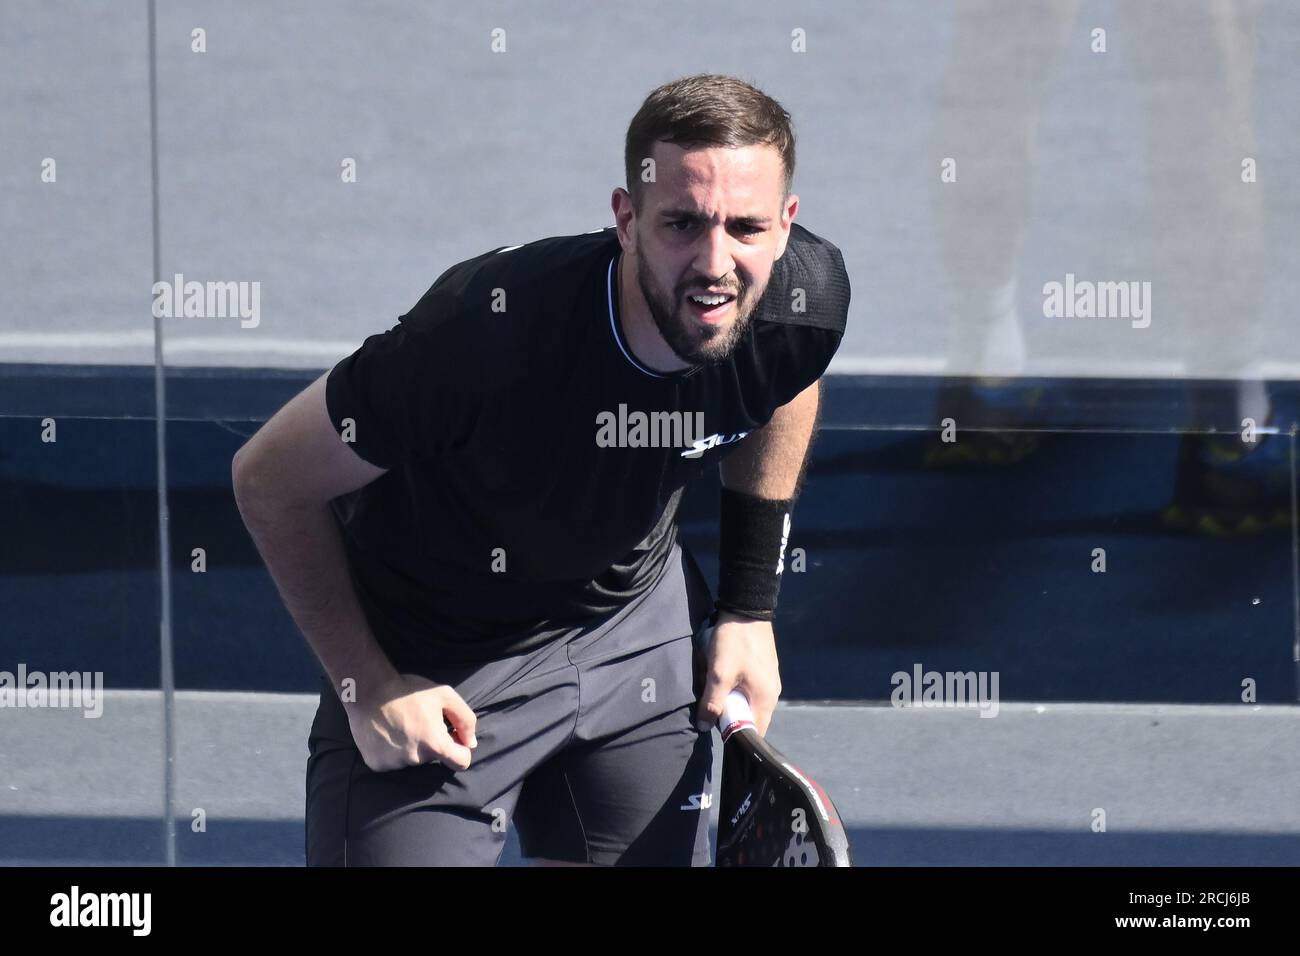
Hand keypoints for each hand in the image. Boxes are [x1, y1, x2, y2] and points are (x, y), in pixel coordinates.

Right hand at [344, 673, 477, 772]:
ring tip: (401, 725)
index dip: (461, 749)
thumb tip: (471, 743)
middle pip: (434, 758)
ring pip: (413, 760)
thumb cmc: (409, 691)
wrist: (368, 690)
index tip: (453, 737)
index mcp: (435, 744)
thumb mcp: (445, 695)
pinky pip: (393, 762)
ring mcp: (394, 764)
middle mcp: (415, 759)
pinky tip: (388, 733)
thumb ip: (466, 720)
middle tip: (419, 722)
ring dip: (412, 747)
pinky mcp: (377, 764)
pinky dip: (393, 751)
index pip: (461, 763)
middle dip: (432, 743)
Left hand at [694, 611, 781, 735]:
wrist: (746, 608)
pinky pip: (743, 687)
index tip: (715, 727)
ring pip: (741, 699)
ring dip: (723, 693)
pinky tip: (717, 669)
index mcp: (766, 700)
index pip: (753, 732)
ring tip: (710, 675)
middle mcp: (771, 695)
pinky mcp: (761, 670)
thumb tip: (704, 727)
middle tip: (708, 693)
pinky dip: (729, 682)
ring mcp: (767, 681)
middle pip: (745, 716)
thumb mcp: (719, 673)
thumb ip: (712, 702)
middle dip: (724, 709)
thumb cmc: (735, 643)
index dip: (733, 734)